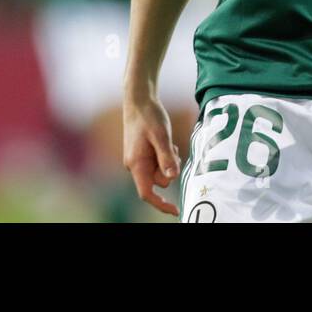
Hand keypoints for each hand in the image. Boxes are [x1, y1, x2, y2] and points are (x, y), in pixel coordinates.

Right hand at [123, 94, 180, 215]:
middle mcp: (135, 165)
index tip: (176, 211)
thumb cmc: (149, 116)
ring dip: (169, 162)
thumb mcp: (161, 135)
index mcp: (136, 164)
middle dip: (169, 170)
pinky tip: (166, 142)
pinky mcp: (142, 154)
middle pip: (158, 181)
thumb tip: (173, 177)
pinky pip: (158, 163)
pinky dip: (166, 156)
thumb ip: (166, 157)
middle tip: (174, 150)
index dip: (161, 204)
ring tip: (169, 143)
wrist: (138, 100)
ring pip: (160, 172)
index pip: (147, 192)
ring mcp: (138, 160)